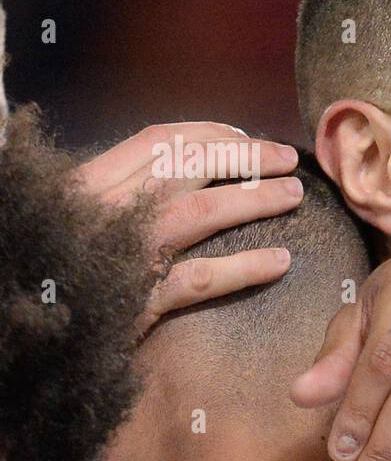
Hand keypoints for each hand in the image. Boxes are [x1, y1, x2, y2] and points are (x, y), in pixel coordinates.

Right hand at [74, 123, 302, 333]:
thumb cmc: (55, 262)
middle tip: (286, 160)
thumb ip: (115, 190)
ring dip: (256, 199)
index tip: (246, 138)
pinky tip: (280, 262)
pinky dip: (245, 268)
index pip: (159, 140)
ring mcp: (122, 253)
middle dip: (247, 156)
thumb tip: (174, 169)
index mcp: (89, 183)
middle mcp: (108, 209)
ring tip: (293, 196)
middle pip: (190, 166)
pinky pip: (200, 279)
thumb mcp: (74, 212)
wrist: (23, 327)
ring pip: (202, 212)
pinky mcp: (135, 299)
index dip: (210, 134)